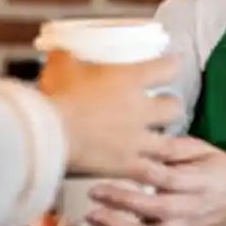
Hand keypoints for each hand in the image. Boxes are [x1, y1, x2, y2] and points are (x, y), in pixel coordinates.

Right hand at [39, 50, 181, 177]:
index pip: (167, 69)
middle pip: (174, 107)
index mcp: (131, 80)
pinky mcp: (127, 166)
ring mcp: (137, 140)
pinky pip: (153, 173)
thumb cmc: (59, 97)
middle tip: (165, 106)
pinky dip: (158, 173)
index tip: (173, 64)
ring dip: (170, 141)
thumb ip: (68, 57)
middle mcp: (141, 110)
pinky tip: (157, 173)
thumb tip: (63, 53)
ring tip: (165, 141)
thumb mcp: (62, 65)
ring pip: (170, 143)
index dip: (173, 66)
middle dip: (172, 106)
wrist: (51, 134)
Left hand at [85, 137, 225, 225]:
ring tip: (94, 217)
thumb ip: (175, 147)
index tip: (113, 165)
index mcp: (199, 181)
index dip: (139, 172)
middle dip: (122, 202)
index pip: (167, 177)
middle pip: (155, 209)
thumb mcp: (203, 150)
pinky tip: (107, 225)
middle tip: (95, 192)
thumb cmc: (218, 169)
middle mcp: (192, 208)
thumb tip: (148, 138)